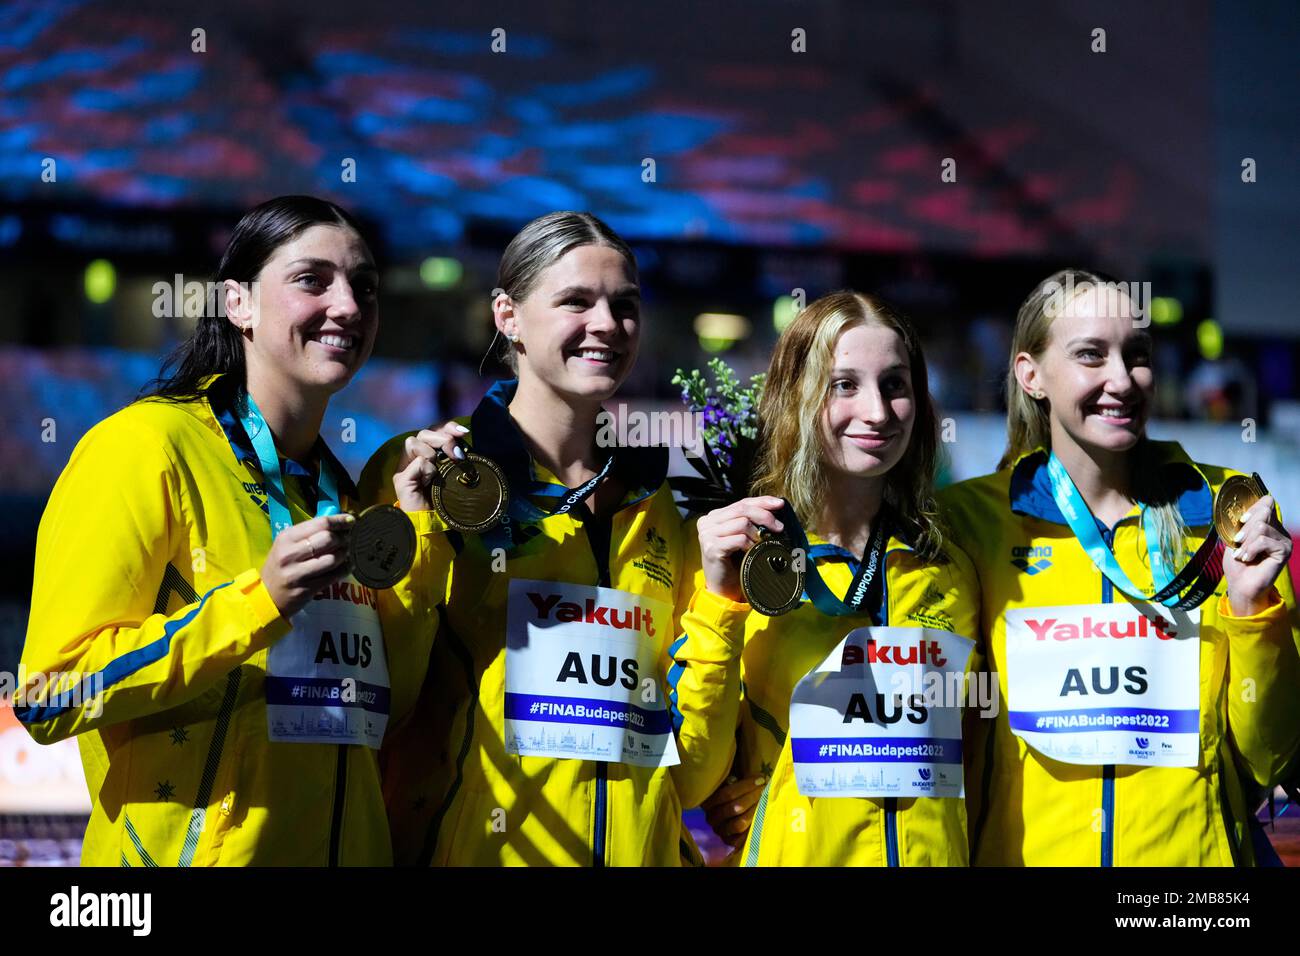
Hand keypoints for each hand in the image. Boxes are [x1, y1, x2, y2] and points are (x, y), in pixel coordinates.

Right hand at [261, 513, 356, 618]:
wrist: (267, 597)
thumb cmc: (280, 567)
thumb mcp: (287, 545)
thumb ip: (309, 533)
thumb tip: (339, 522)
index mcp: (286, 537)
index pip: (320, 523)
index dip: (339, 521)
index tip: (351, 520)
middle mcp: (290, 554)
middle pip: (328, 539)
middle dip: (343, 538)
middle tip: (347, 540)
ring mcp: (298, 573)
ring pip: (332, 558)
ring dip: (344, 554)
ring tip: (345, 553)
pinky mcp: (306, 589)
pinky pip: (334, 576)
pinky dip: (345, 569)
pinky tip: (347, 566)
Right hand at [392, 422, 470, 511]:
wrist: (433, 527)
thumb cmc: (445, 503)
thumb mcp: (454, 474)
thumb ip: (455, 457)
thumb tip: (464, 439)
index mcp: (425, 455)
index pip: (433, 430)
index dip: (448, 427)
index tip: (463, 433)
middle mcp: (412, 459)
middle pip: (424, 432)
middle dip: (444, 438)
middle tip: (457, 455)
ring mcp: (404, 468)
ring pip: (414, 441)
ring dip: (433, 453)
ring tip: (440, 470)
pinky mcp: (401, 479)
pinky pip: (418, 462)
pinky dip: (429, 470)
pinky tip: (431, 481)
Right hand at [698, 497, 785, 601]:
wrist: (723, 587)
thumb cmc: (735, 562)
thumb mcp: (743, 536)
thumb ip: (751, 521)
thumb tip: (776, 507)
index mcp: (715, 516)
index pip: (742, 502)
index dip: (762, 501)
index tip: (780, 504)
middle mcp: (708, 521)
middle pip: (742, 509)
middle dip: (765, 516)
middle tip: (779, 528)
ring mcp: (707, 534)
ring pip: (742, 523)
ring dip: (757, 534)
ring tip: (760, 545)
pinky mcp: (711, 547)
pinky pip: (739, 539)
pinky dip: (750, 545)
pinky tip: (751, 552)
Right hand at [701, 775, 766, 847]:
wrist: (735, 812)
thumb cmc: (735, 792)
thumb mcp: (730, 783)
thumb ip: (732, 780)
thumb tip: (737, 780)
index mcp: (707, 802)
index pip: (726, 794)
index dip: (745, 786)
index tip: (760, 779)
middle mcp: (711, 818)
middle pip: (734, 808)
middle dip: (752, 797)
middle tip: (764, 789)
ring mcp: (720, 831)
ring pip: (740, 823)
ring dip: (755, 811)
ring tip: (764, 801)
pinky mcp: (730, 842)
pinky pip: (743, 838)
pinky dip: (754, 826)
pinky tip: (762, 816)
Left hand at [1223, 494, 1291, 615]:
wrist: (1240, 585)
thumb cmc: (1237, 563)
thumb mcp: (1235, 538)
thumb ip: (1242, 524)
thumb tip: (1242, 511)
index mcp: (1268, 525)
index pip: (1267, 502)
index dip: (1253, 507)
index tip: (1241, 520)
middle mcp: (1279, 530)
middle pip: (1264, 511)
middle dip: (1246, 527)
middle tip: (1238, 541)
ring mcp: (1284, 540)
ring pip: (1262, 527)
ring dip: (1246, 542)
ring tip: (1241, 554)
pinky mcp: (1285, 550)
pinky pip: (1264, 541)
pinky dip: (1251, 549)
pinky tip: (1247, 559)